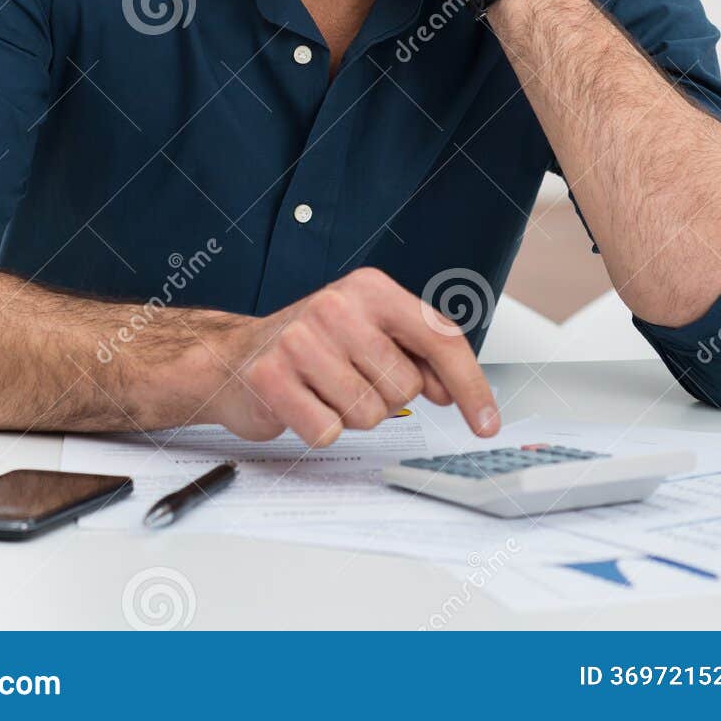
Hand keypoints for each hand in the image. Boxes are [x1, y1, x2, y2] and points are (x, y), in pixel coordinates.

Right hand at [201, 267, 499, 448]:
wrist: (233, 356)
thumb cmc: (311, 346)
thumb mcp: (368, 332)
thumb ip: (415, 353)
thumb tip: (450, 389)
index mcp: (370, 288)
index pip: (439, 338)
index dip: (470, 386)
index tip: (486, 423)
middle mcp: (337, 306)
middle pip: (405, 388)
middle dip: (386, 398)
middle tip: (350, 379)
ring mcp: (301, 340)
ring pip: (369, 414)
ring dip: (351, 414)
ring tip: (324, 389)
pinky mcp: (272, 377)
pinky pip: (328, 431)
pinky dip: (319, 429)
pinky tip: (302, 404)